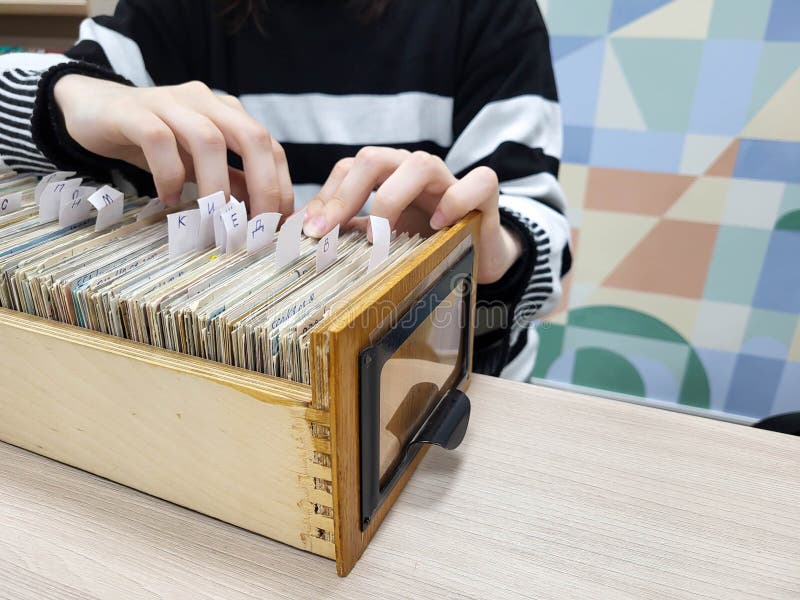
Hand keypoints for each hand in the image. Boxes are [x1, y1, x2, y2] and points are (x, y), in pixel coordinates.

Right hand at [53, 75, 292, 214]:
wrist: (92, 110)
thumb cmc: (155, 142)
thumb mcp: (199, 163)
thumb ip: (232, 182)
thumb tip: (265, 216)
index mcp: (228, 113)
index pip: (270, 146)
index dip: (280, 185)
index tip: (278, 224)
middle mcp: (206, 103)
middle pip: (252, 137)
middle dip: (263, 185)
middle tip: (256, 227)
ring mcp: (170, 103)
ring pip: (209, 140)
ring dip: (216, 185)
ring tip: (212, 218)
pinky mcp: (133, 112)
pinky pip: (158, 141)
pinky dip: (169, 175)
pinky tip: (168, 199)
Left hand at [303, 147, 521, 283]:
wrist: (477, 255)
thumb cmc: (426, 244)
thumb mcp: (382, 239)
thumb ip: (350, 231)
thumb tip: (303, 236)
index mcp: (387, 175)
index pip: (349, 170)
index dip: (326, 197)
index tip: (309, 232)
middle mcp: (414, 169)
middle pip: (374, 159)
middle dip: (345, 196)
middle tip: (328, 233)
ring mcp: (450, 178)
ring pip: (419, 164)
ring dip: (391, 200)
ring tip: (378, 237)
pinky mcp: (484, 193)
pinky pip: (476, 181)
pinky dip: (455, 200)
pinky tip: (439, 225)